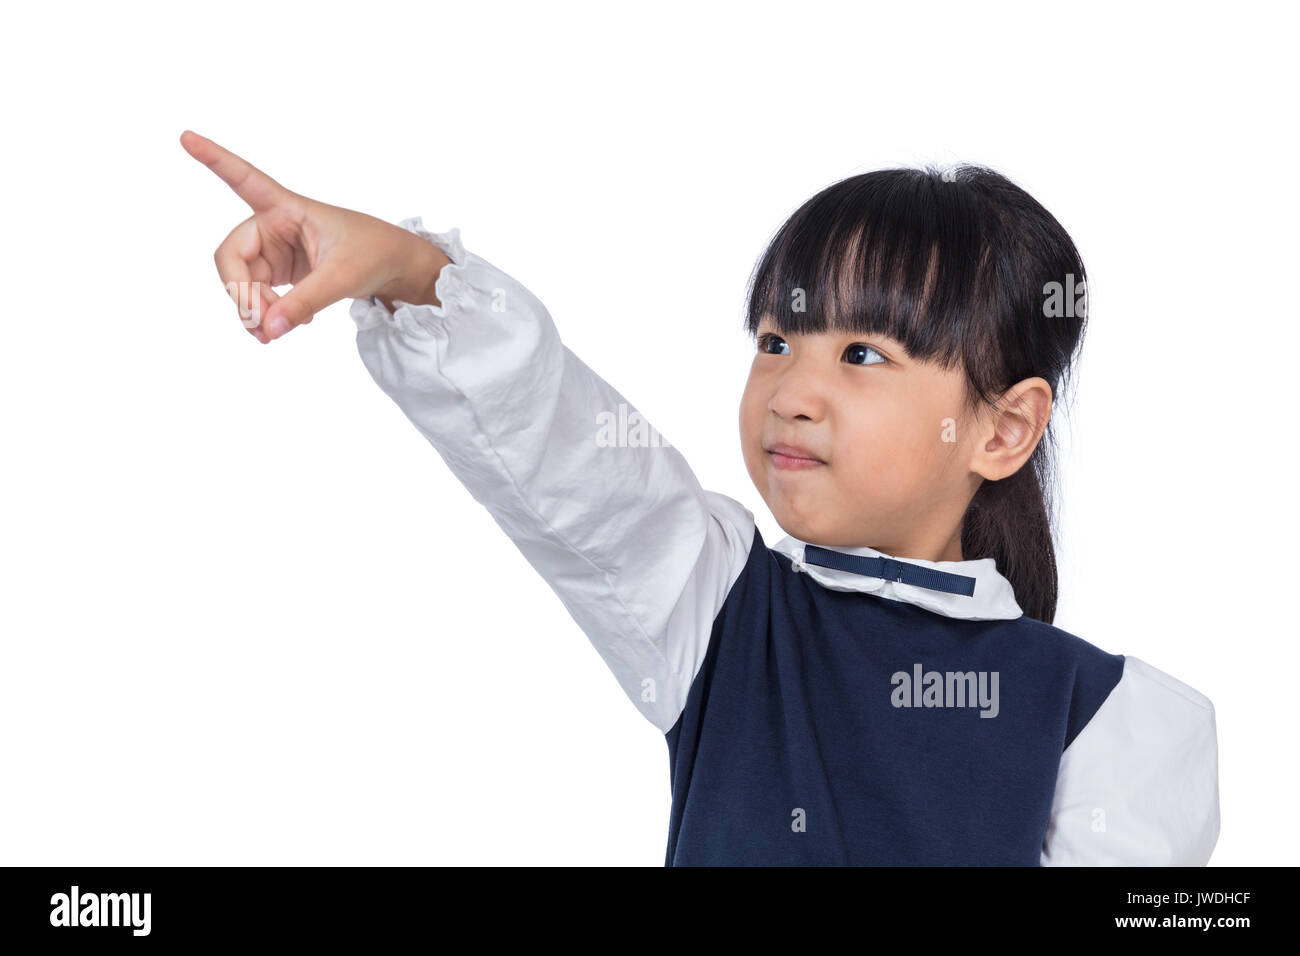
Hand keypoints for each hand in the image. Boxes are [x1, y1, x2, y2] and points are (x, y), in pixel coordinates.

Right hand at [181, 129, 449, 342]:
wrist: (395, 268)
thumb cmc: (374, 253)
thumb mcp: (343, 277)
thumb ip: (304, 303)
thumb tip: (268, 329)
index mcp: (286, 207)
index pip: (244, 179)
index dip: (214, 159)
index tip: (185, 135)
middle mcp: (272, 224)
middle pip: (231, 257)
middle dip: (241, 293)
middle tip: (263, 325)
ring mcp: (273, 250)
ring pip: (240, 281)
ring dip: (251, 310)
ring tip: (273, 333)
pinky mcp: (278, 271)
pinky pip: (255, 294)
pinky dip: (264, 314)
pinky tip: (284, 324)